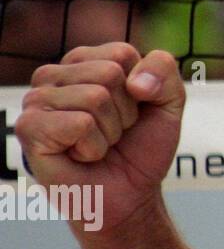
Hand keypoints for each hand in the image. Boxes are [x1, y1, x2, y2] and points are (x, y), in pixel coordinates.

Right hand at [14, 43, 185, 248]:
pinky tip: (80, 156)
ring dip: (109, 131)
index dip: (140, 88)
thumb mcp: (169, 101)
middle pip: (109, 73)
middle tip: (114, 133)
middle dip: (125, 111)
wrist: (130, 194)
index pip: (121, 54)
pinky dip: (92, 147)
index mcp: (84, 60)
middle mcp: (54, 75)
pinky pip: (79, 123)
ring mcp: (36, 100)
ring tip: (98, 144)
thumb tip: (135, 81)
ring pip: (95, 97)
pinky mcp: (28, 128)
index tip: (132, 111)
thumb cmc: (142, 146)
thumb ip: (164, 71)